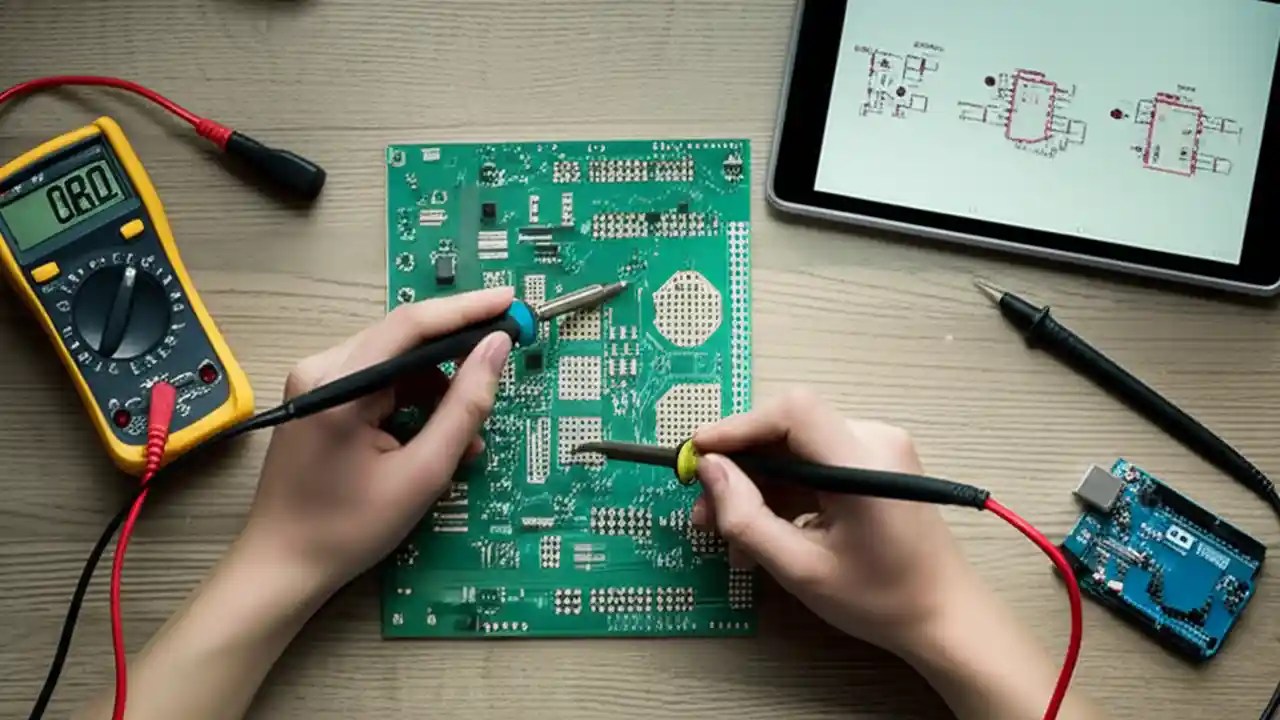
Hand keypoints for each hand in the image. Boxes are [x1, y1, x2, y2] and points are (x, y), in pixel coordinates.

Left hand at [239, 287, 514, 596]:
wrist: (282, 567)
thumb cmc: (349, 527)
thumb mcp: (423, 472)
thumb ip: (465, 406)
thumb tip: (497, 349)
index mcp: (339, 383)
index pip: (411, 324)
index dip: (467, 310)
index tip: (512, 302)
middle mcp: (321, 369)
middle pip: (404, 342)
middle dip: (456, 360)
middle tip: (501, 374)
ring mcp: (315, 384)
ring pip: (395, 365)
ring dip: (436, 392)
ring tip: (466, 441)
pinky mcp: (317, 401)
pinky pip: (378, 384)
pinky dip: (411, 405)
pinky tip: (432, 441)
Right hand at [691, 389, 978, 655]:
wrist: (945, 615)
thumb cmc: (881, 600)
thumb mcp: (802, 569)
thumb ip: (748, 518)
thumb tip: (708, 470)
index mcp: (863, 463)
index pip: (792, 411)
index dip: (739, 426)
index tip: (698, 454)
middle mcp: (874, 440)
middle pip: (788, 428)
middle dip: (740, 466)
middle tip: (704, 511)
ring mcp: (877, 448)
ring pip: (796, 448)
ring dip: (758, 484)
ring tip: (731, 534)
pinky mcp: (873, 462)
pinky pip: (814, 462)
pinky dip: (783, 490)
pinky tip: (764, 529)